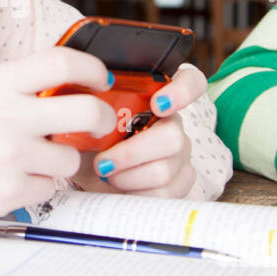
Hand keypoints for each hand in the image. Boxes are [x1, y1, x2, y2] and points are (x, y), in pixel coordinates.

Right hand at [0, 46, 115, 229]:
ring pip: (70, 158)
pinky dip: (37, 186)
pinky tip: (10, 180)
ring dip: (59, 161)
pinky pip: (49, 188)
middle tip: (98, 123)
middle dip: (102, 118)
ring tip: (29, 161)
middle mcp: (10, 115)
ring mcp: (13, 156)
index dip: (92, 69)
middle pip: (87, 111)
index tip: (100, 79)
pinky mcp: (11, 191)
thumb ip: (10, 86)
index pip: (62, 63)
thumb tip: (54, 85)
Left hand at [71, 63, 207, 198]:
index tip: (158, 104)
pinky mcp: (181, 182)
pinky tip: (122, 187)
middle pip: (172, 136)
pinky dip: (135, 193)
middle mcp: (173, 124)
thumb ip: (93, 107)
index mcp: (155, 98)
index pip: (191, 82)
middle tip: (103, 161)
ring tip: (108, 174)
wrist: (88, 177)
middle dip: (130, 153)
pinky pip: (164, 193)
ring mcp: (181, 154)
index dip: (183, 91)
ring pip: (164, 169)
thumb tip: (88, 106)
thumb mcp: (86, 121)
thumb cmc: (89, 143)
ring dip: (127, 176)